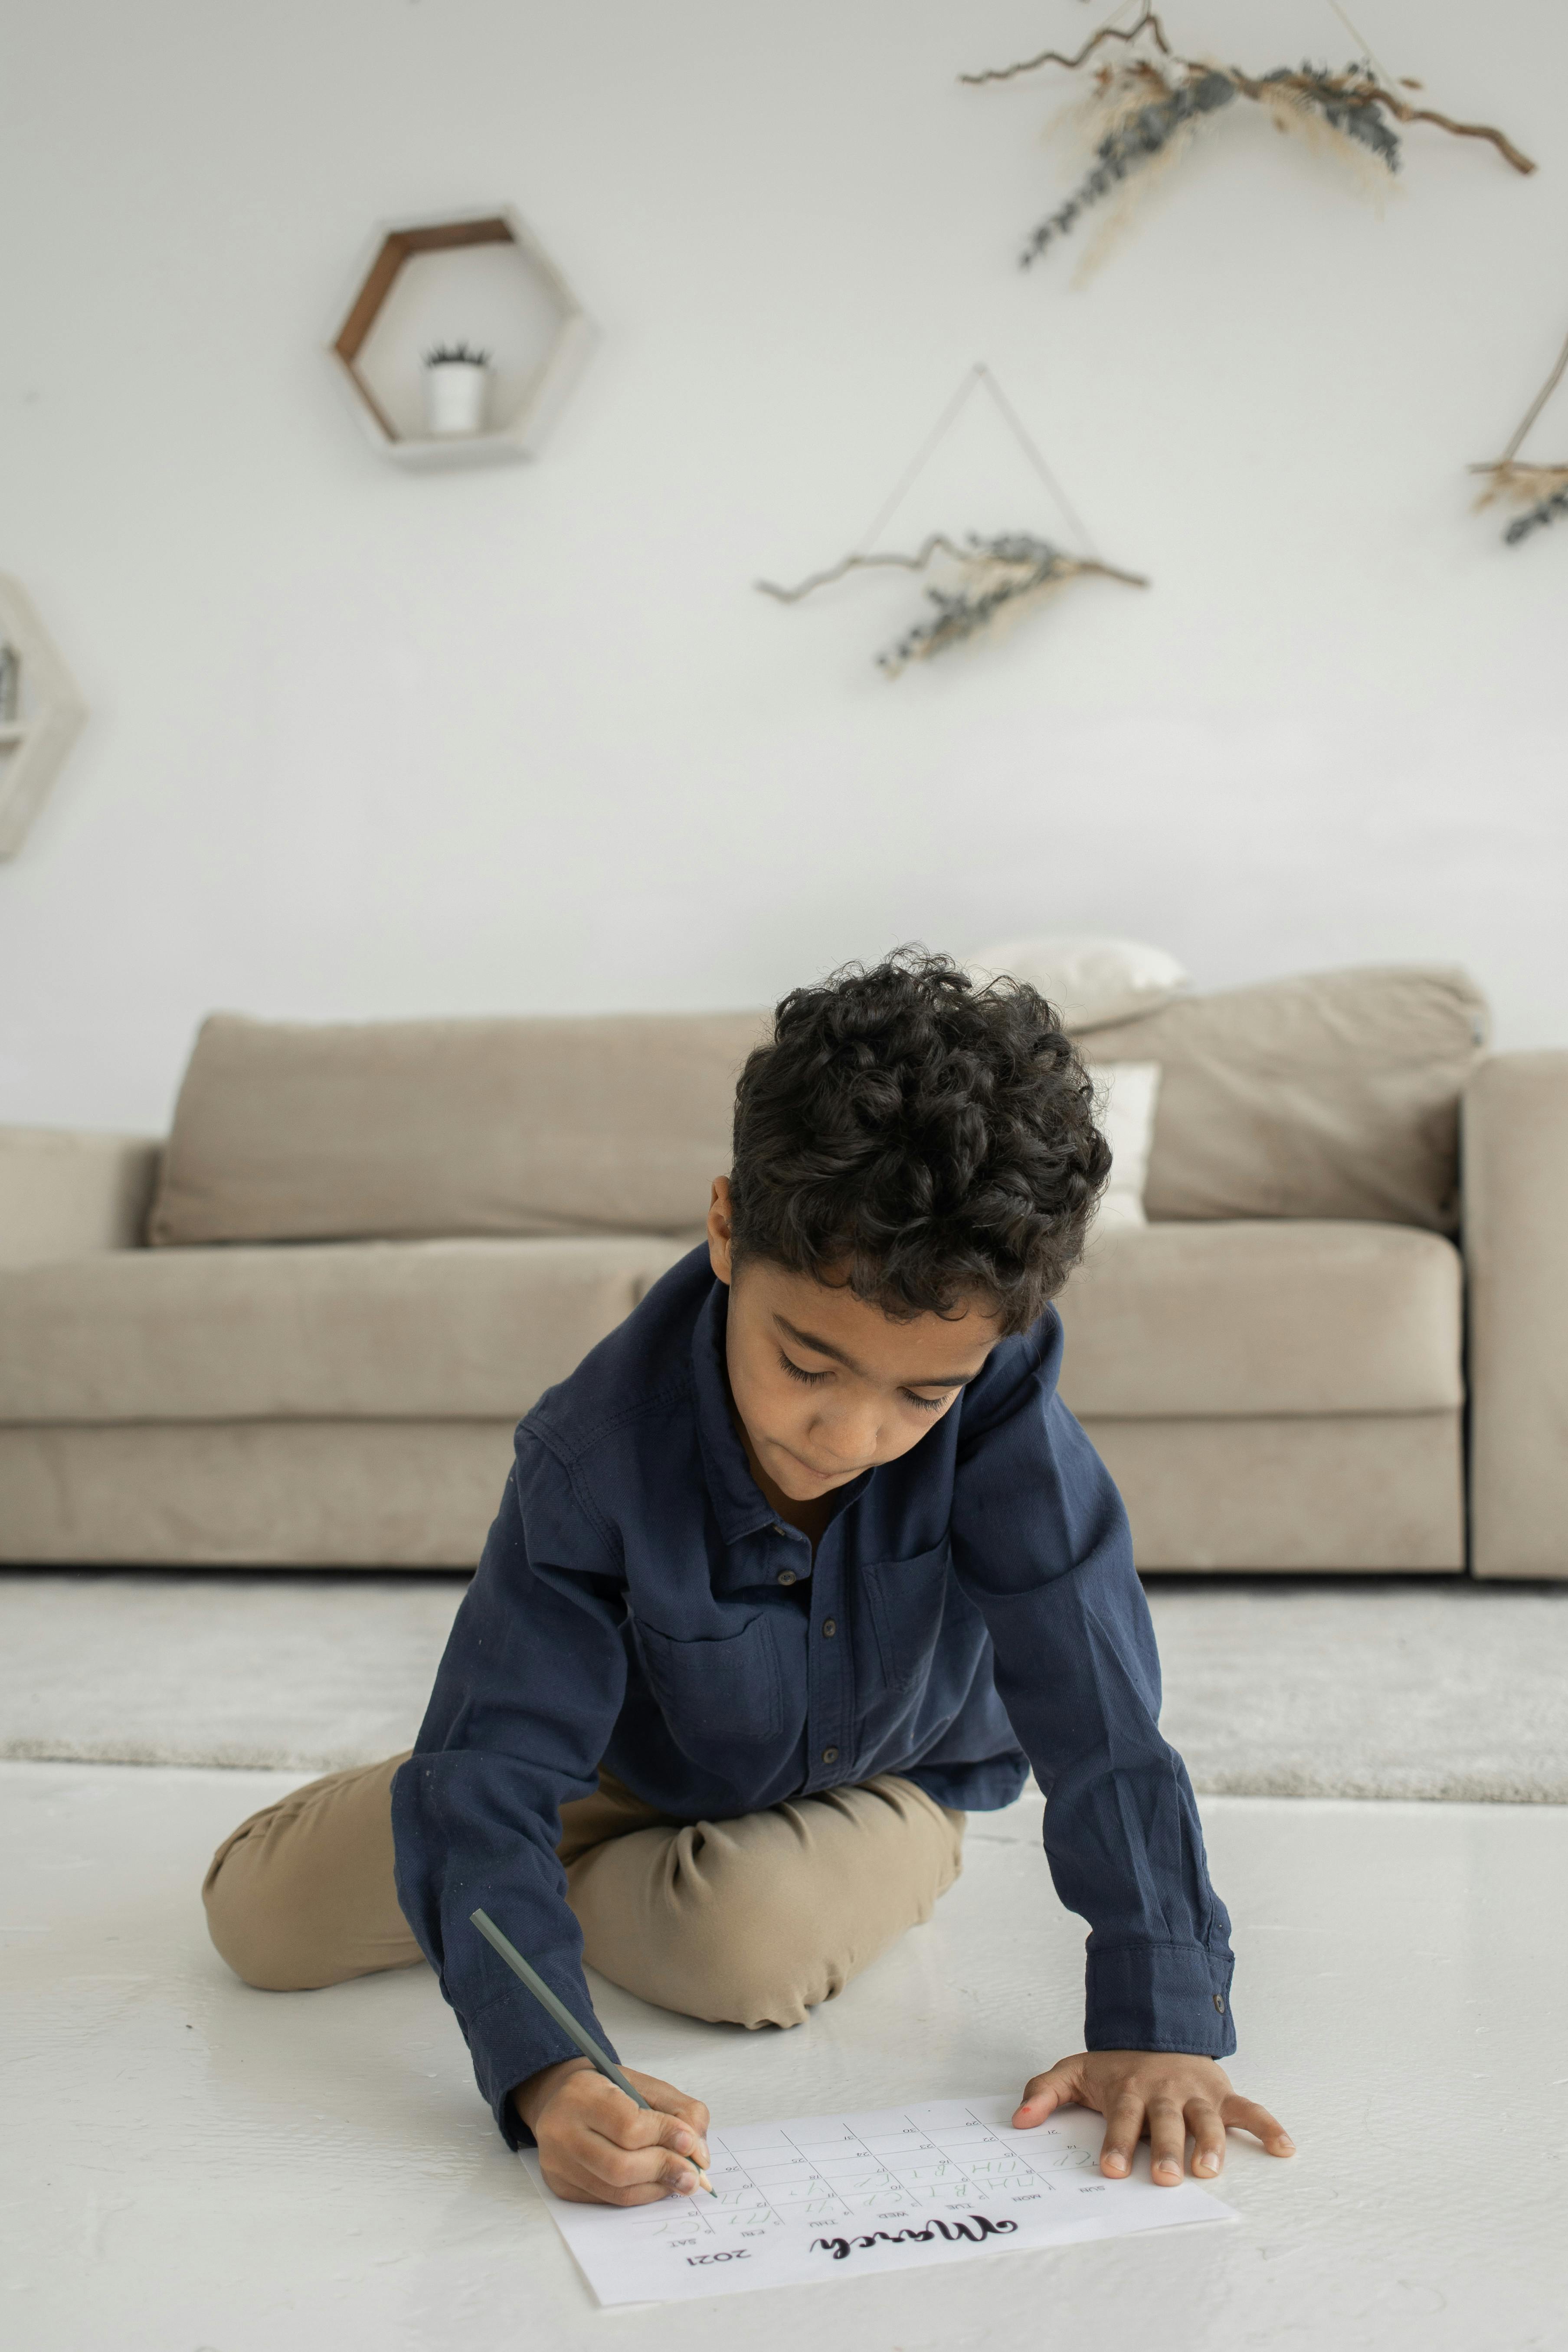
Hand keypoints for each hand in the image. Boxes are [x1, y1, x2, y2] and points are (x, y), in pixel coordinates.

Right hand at [513, 2058, 712, 2205]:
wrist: (564, 2099)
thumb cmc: (609, 2090)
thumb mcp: (645, 2085)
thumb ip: (680, 2111)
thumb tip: (699, 2155)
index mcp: (582, 2094)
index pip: (629, 2126)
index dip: (665, 2137)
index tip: (691, 2143)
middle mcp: (561, 2131)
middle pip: (621, 2166)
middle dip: (664, 2170)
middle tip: (694, 2175)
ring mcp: (558, 2163)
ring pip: (617, 2190)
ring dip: (657, 2187)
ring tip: (680, 2179)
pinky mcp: (561, 2187)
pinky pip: (609, 2200)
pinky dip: (641, 2195)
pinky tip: (656, 2183)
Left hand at [1013, 2050, 1293, 2185]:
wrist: (1154, 2026)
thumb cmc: (1116, 2064)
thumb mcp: (1074, 2071)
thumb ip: (1044, 2093)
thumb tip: (1018, 2119)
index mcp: (1129, 2089)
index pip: (1121, 2120)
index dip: (1116, 2144)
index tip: (1110, 2169)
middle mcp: (1164, 2092)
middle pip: (1165, 2124)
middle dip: (1165, 2149)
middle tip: (1164, 2177)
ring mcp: (1196, 2093)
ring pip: (1206, 2120)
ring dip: (1210, 2144)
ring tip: (1209, 2169)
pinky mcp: (1221, 2092)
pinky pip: (1248, 2109)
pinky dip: (1268, 2127)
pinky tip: (1284, 2148)